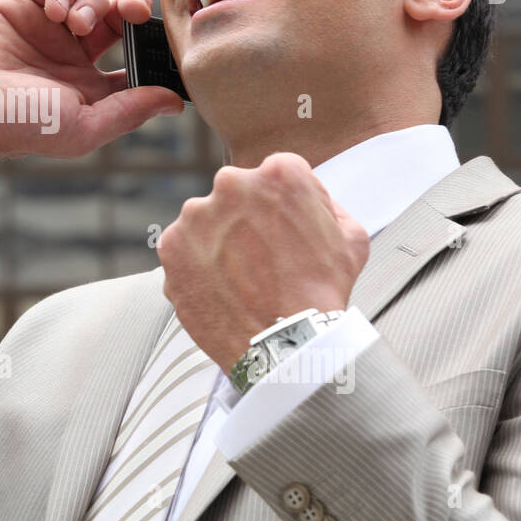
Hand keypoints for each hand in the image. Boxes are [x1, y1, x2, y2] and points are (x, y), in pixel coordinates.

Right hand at [0, 0, 184, 163]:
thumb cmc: (17, 125)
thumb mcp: (82, 127)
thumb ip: (130, 110)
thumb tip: (175, 100)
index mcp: (92, 88)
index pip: (138, 58)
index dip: (154, 45)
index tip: (163, 39)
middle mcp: (73, 56)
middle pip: (122, 18)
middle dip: (134, 7)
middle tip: (134, 10)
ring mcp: (47, 28)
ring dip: (93, 1)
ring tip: (73, 22)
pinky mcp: (22, 3)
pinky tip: (54, 8)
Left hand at [157, 152, 370, 371]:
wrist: (284, 347)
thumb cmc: (322, 294)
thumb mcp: (350, 237)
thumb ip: (326, 203)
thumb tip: (309, 196)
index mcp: (279, 173)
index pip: (276, 175)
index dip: (283, 206)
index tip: (285, 231)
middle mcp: (232, 183)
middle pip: (237, 193)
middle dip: (245, 219)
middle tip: (261, 257)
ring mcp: (196, 214)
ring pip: (206, 220)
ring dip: (218, 241)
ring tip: (241, 279)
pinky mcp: (170, 244)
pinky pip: (183, 248)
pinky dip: (196, 265)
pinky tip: (221, 287)